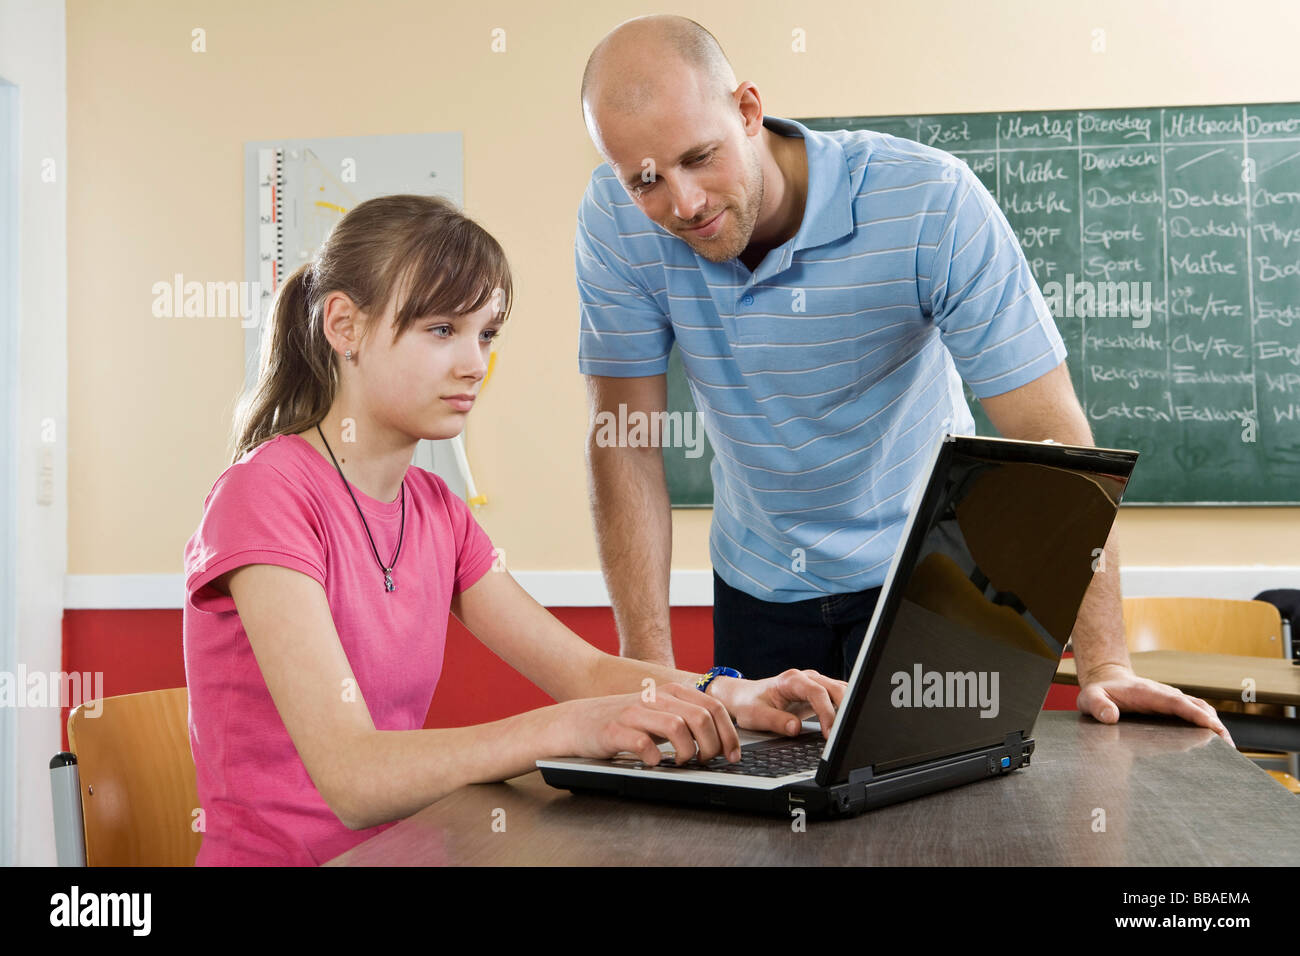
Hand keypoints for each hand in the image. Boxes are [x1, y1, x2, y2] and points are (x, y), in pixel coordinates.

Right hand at [560, 682, 742, 764]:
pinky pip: (643, 744)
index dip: (729, 734)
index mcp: (671, 692)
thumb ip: (687, 716)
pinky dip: (655, 758)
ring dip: (687, 752)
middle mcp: (655, 697)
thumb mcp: (659, 711)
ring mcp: (634, 712)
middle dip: (711, 746)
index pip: (714, 707)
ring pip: (677, 727)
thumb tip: (724, 738)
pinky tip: (654, 763)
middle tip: (705, 762)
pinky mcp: (614, 730)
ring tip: (681, 763)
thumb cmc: (624, 722)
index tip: (732, 755)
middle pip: (701, 718)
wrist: (577, 722)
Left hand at [706, 669, 848, 737]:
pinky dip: (845, 708)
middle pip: (835, 688)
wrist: (745, 696)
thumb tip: (795, 728)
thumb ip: (775, 721)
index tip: (830, 733)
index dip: (827, 712)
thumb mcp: (756, 715)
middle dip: (844, 710)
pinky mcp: (819, 692)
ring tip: (848, 731)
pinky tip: (846, 723)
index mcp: (791, 680)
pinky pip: (837, 697)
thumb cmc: (749, 703)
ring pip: (840, 691)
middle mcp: (806, 678)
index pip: (817, 692)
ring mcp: (815, 683)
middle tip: (844, 735)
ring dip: (847, 708)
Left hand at [1076, 663, 1234, 745]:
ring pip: (1201, 710)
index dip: (1196, 714)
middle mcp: (1166, 695)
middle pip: (1197, 707)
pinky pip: (1196, 714)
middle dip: (1215, 725)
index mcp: (1149, 693)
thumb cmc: (1099, 691)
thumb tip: (1110, 717)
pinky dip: (1209, 725)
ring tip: (1229, 750)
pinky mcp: (1173, 707)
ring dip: (1216, 726)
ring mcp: (1171, 700)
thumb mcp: (1090, 698)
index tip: (1213, 727)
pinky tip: (1216, 743)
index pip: (1178, 703)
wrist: (1106, 680)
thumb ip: (1098, 706)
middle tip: (1229, 747)